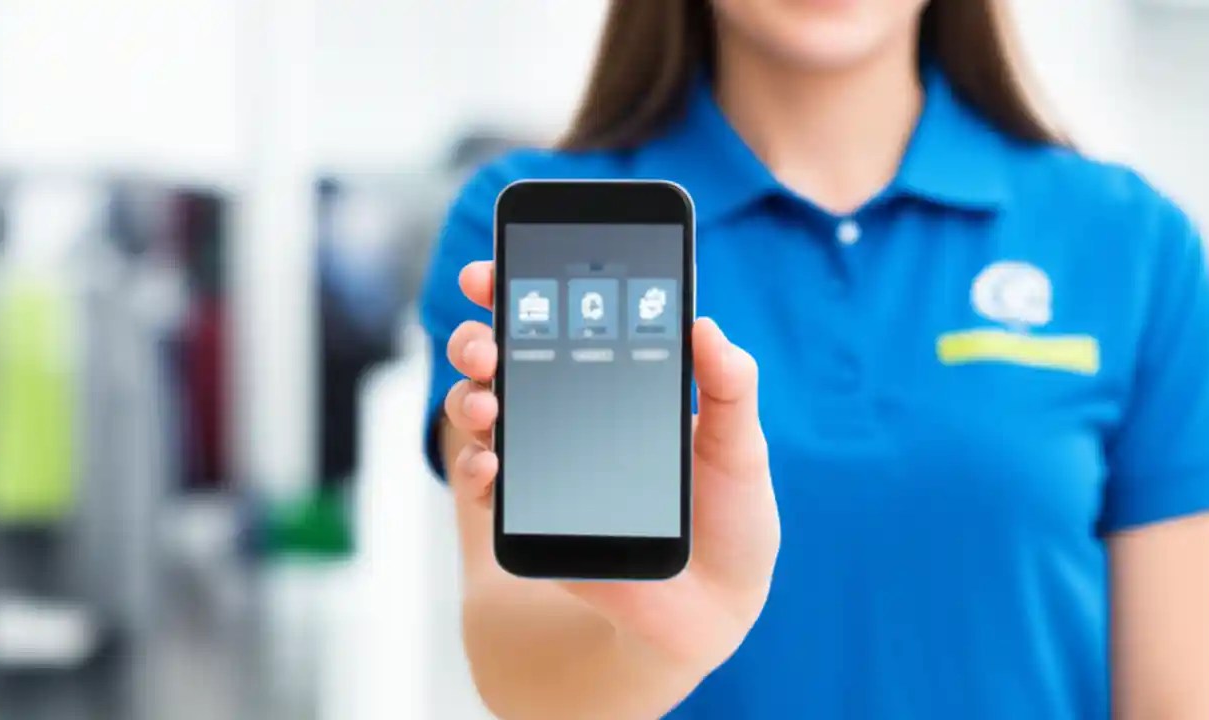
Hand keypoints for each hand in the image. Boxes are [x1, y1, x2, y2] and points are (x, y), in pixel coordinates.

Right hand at [443, 260, 779, 677]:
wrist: (711, 611)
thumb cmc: (731, 520)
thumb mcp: (740, 447)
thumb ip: (729, 385)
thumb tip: (705, 324)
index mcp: (618, 380)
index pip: (560, 318)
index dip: (521, 289)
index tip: (495, 270)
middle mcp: (569, 411)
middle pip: (503, 356)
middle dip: (479, 335)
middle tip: (486, 339)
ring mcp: (543, 462)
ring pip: (480, 408)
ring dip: (468, 395)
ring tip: (488, 400)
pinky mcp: (529, 516)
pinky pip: (482, 482)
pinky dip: (474, 467)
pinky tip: (491, 466)